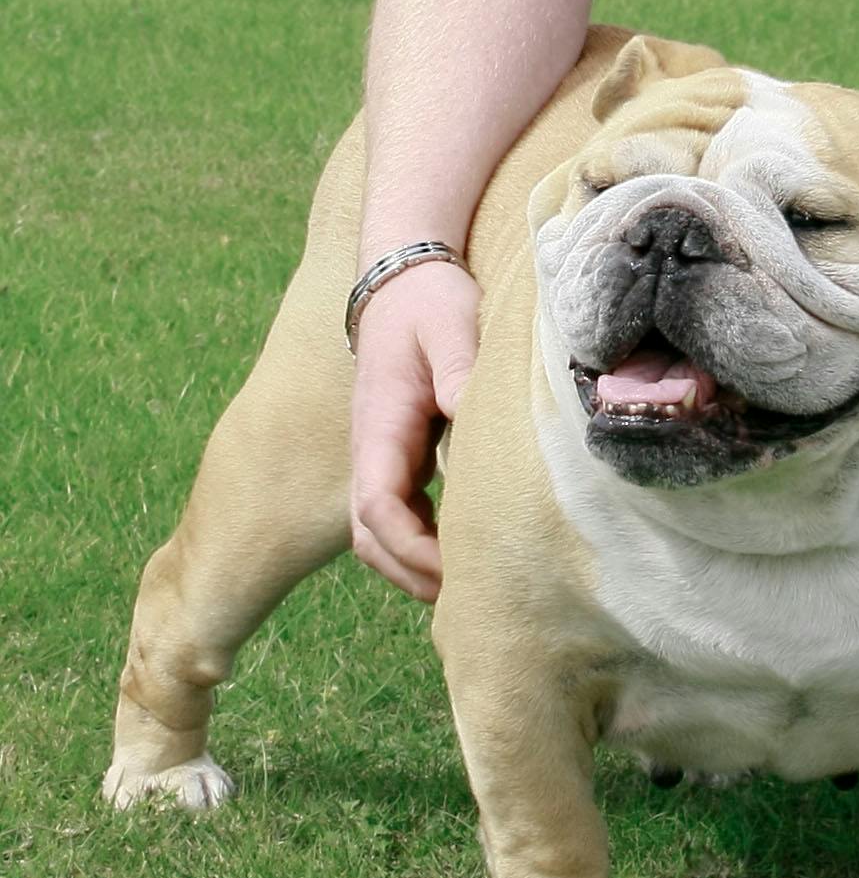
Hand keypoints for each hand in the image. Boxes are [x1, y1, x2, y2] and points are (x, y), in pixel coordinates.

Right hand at [348, 261, 479, 599]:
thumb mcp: (450, 325)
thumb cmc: (430, 302)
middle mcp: (369, 449)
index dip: (410, 547)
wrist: (402, 280)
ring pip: (376, 531)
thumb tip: (471, 414)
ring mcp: (378, 455)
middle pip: (369, 535)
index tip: (452, 567)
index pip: (377, 507)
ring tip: (463, 585)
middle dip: (409, 572)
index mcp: (379, 425)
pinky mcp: (396, 454)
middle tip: (463, 597)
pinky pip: (394, 513)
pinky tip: (460, 549)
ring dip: (410, 564)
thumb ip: (460, 370)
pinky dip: (417, 542)